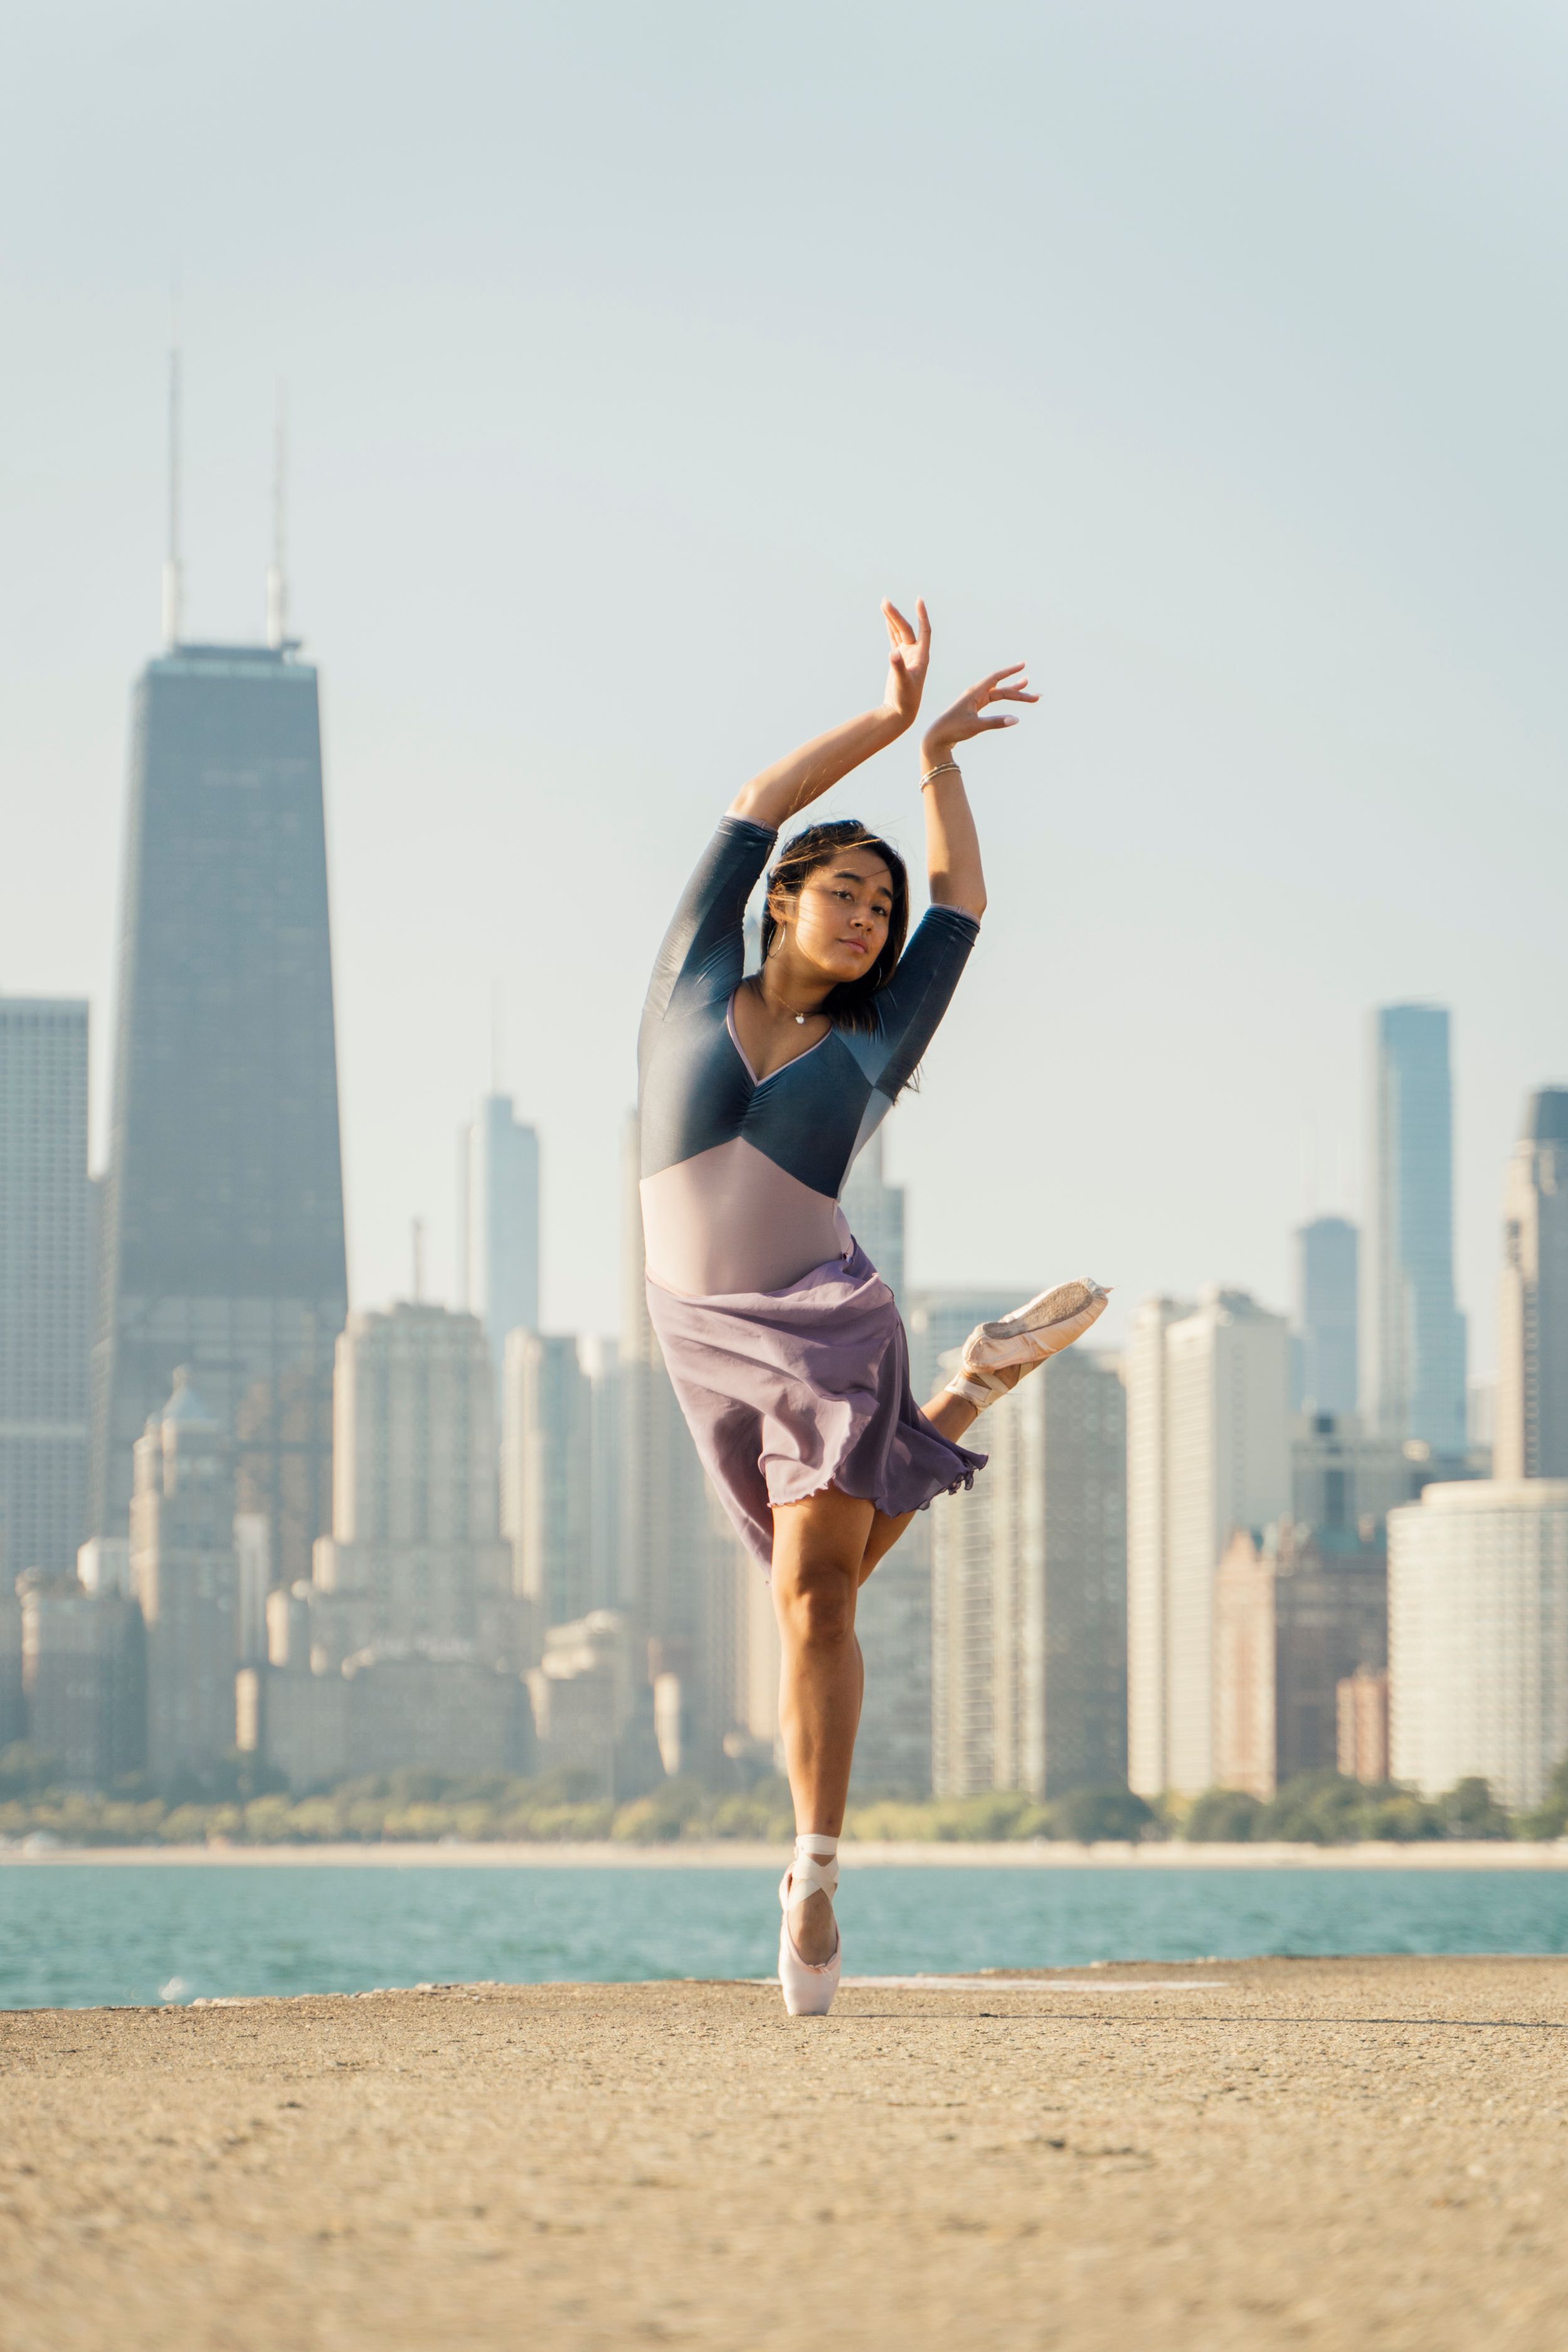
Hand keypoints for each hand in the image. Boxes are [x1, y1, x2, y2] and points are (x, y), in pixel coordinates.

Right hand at [881, 598, 930, 729]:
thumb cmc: (905, 699)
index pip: (924, 630)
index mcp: (922, 656)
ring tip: (884, 603)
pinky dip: (890, 629)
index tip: (919, 600)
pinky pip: (894, 639)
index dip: (922, 615)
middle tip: (885, 601)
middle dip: (896, 615)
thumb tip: (892, 653)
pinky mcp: (898, 660)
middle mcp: (916, 653)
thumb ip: (898, 666)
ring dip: (893, 619)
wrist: (901, 712)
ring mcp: (907, 655)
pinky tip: (886, 619)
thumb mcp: (902, 682)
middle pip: (907, 629)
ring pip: (900, 632)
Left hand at [920, 663, 1036, 765]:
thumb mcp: (976, 726)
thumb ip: (996, 722)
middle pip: (1001, 690)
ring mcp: (975, 701)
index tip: (1023, 665)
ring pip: (998, 695)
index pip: (996, 678)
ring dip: (1012, 693)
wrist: (937, 738)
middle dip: (1019, 692)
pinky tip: (1010, 701)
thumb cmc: (953, 729)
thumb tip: (1016, 719)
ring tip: (1027, 688)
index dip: (1010, 671)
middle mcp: (975, 694)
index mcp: (975, 693)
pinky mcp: (974, 709)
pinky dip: (1002, 700)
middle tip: (1037, 697)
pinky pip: (992, 701)